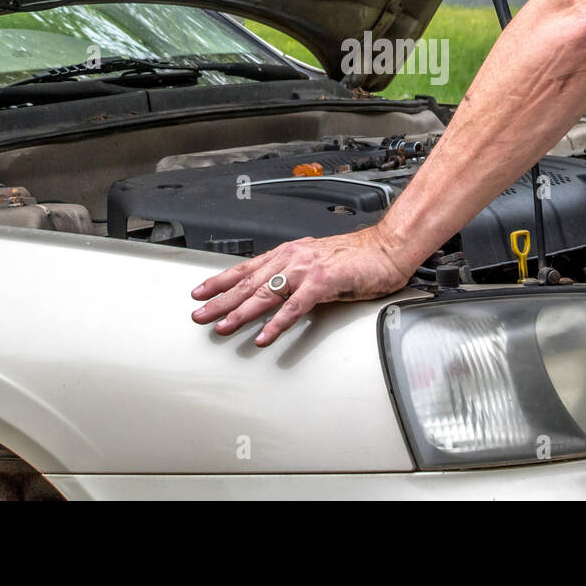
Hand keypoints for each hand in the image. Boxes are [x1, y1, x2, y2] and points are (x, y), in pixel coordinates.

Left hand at [190, 225, 415, 346]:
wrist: (386, 248)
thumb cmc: (356, 257)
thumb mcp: (316, 261)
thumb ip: (294, 274)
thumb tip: (274, 289)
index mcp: (289, 253)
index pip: (246, 268)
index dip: (220, 281)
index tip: (200, 293)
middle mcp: (292, 258)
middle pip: (248, 282)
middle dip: (220, 300)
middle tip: (199, 315)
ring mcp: (306, 270)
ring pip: (266, 294)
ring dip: (241, 312)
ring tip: (222, 327)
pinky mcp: (324, 283)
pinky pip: (295, 307)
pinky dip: (278, 323)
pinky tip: (265, 336)